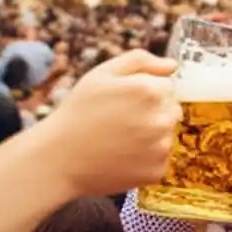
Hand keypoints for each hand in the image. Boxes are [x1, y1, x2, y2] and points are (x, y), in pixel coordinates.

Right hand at [34, 50, 179, 196]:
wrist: (59, 159)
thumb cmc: (79, 112)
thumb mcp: (102, 74)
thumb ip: (140, 61)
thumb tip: (172, 65)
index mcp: (151, 91)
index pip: (167, 86)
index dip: (144, 92)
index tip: (123, 101)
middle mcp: (162, 119)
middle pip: (171, 109)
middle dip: (152, 111)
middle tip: (121, 120)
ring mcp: (161, 148)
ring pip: (167, 134)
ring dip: (151, 135)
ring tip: (120, 139)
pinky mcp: (157, 171)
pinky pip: (160, 158)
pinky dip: (146, 158)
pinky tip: (122, 156)